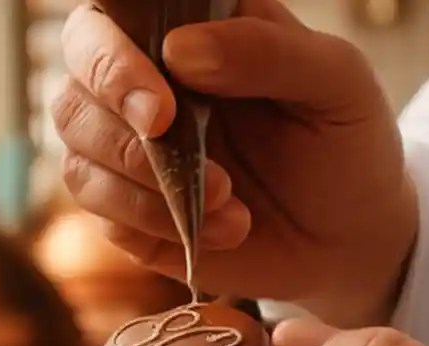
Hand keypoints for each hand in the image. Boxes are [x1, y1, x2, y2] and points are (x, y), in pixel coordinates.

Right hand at [53, 0, 417, 327]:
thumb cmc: (345, 145)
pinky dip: (156, 221)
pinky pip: (101, 212)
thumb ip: (266, 49)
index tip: (162, 89)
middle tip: (167, 132)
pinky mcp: (127, 213)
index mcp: (186, 32)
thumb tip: (179, 48)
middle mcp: (144, 85)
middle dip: (115, 115)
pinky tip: (225, 228)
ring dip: (143, 180)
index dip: (111, 50)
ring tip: (228, 197)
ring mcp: (129, 152)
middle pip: (76, 81)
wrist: (353, 240)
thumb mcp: (335, 83)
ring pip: (77, 151)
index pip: (110, 14)